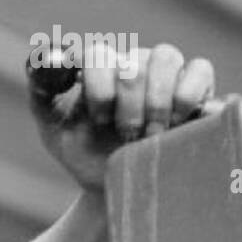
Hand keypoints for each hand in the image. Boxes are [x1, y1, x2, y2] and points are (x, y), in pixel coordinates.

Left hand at [28, 42, 214, 189]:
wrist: (113, 186)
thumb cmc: (83, 154)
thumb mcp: (52, 128)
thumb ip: (41, 91)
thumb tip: (44, 58)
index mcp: (100, 67)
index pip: (98, 55)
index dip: (99, 89)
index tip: (98, 120)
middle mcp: (133, 62)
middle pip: (133, 63)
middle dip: (128, 108)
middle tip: (126, 137)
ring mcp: (166, 72)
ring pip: (166, 58)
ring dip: (156, 102)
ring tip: (151, 135)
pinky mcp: (197, 88)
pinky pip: (200, 70)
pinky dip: (188, 94)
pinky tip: (176, 121)